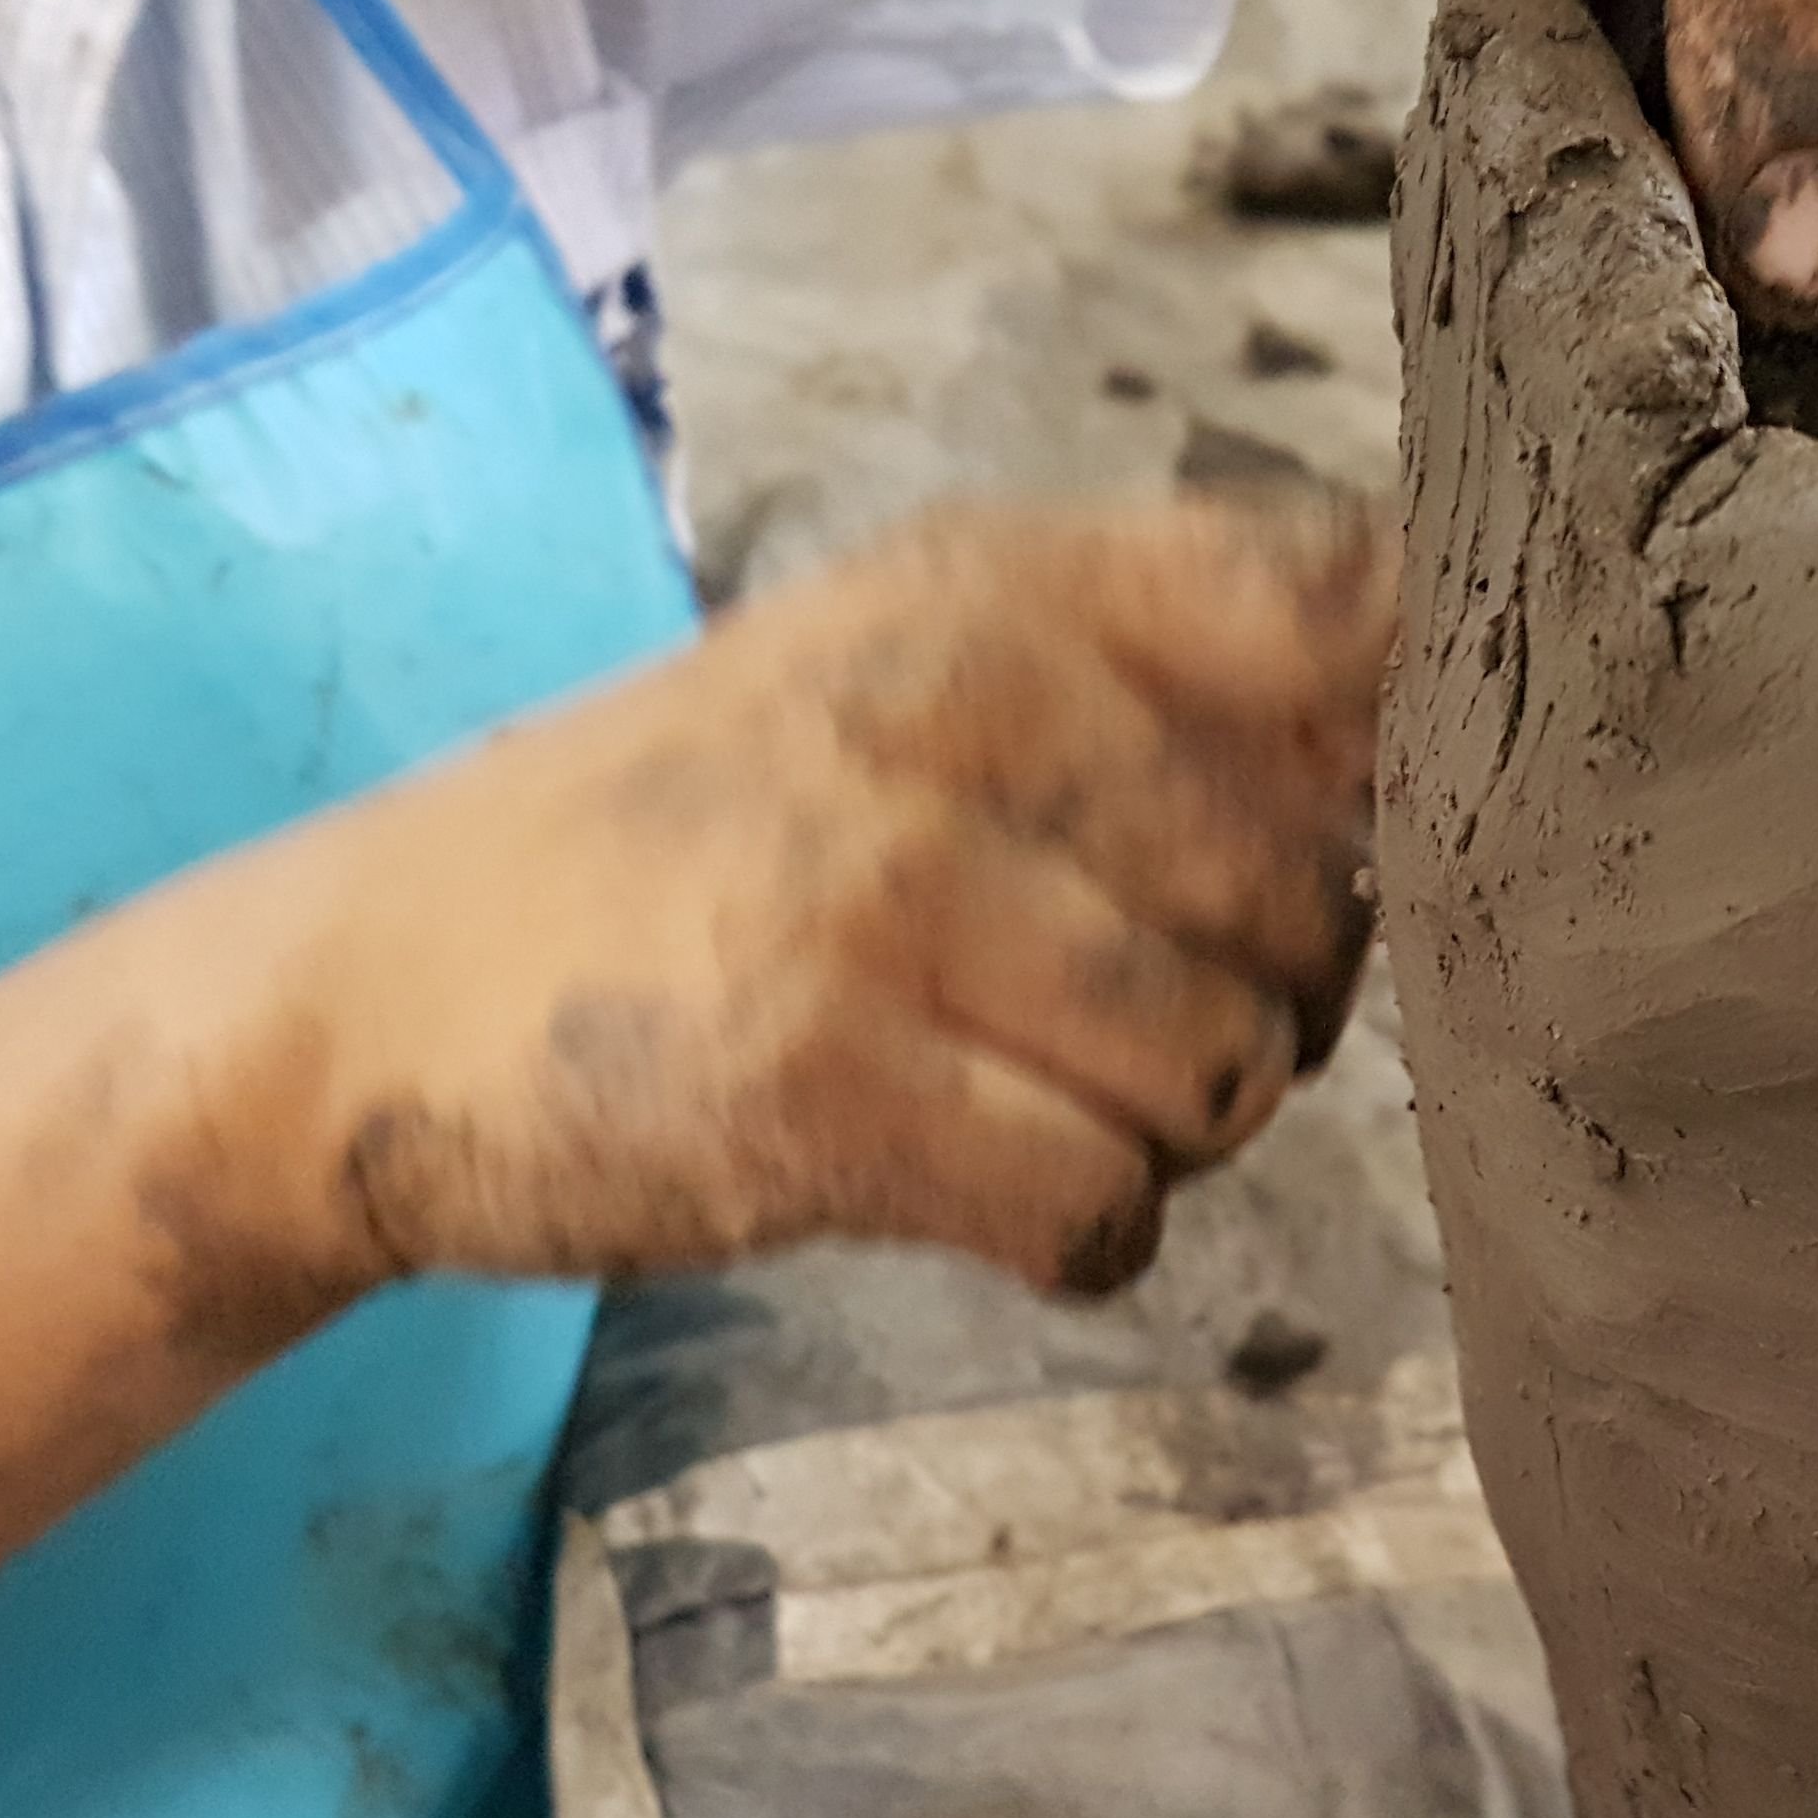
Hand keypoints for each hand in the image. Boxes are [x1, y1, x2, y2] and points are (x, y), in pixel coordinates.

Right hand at [209, 495, 1392, 1304]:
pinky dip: (1079, 1238)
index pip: (1346, 602)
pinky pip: (1107, 1206)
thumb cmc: (694, 845)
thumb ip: (1160, 690)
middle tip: (1113, 1016)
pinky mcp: (819, 1082)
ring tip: (1030, 1095)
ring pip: (1233, 1068)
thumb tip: (1452, 767)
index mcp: (1002, 579)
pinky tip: (981, 1193)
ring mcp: (884, 887)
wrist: (365, 997)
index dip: (1425, 742)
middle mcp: (960, 696)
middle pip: (1323, 895)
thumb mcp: (903, 678)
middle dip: (1268, 999)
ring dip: (1169, 1130)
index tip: (1377, 831)